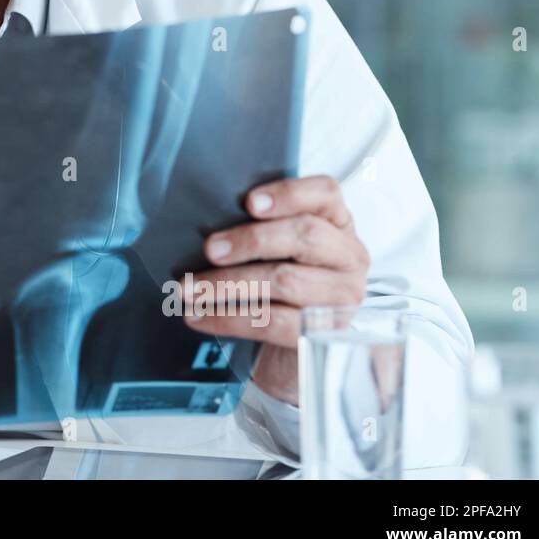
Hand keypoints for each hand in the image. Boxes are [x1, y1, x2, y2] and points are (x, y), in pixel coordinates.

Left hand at [181, 175, 368, 405]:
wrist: (291, 344)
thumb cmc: (280, 278)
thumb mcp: (278, 247)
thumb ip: (259, 226)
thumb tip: (206, 217)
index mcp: (338, 223)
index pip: (326, 194)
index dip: (289, 194)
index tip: (249, 202)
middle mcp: (349, 257)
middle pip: (305, 236)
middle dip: (251, 240)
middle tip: (208, 249)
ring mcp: (341, 298)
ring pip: (285, 281)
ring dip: (228, 283)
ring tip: (189, 289)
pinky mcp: (322, 333)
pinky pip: (273, 322)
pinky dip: (228, 318)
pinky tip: (197, 316)